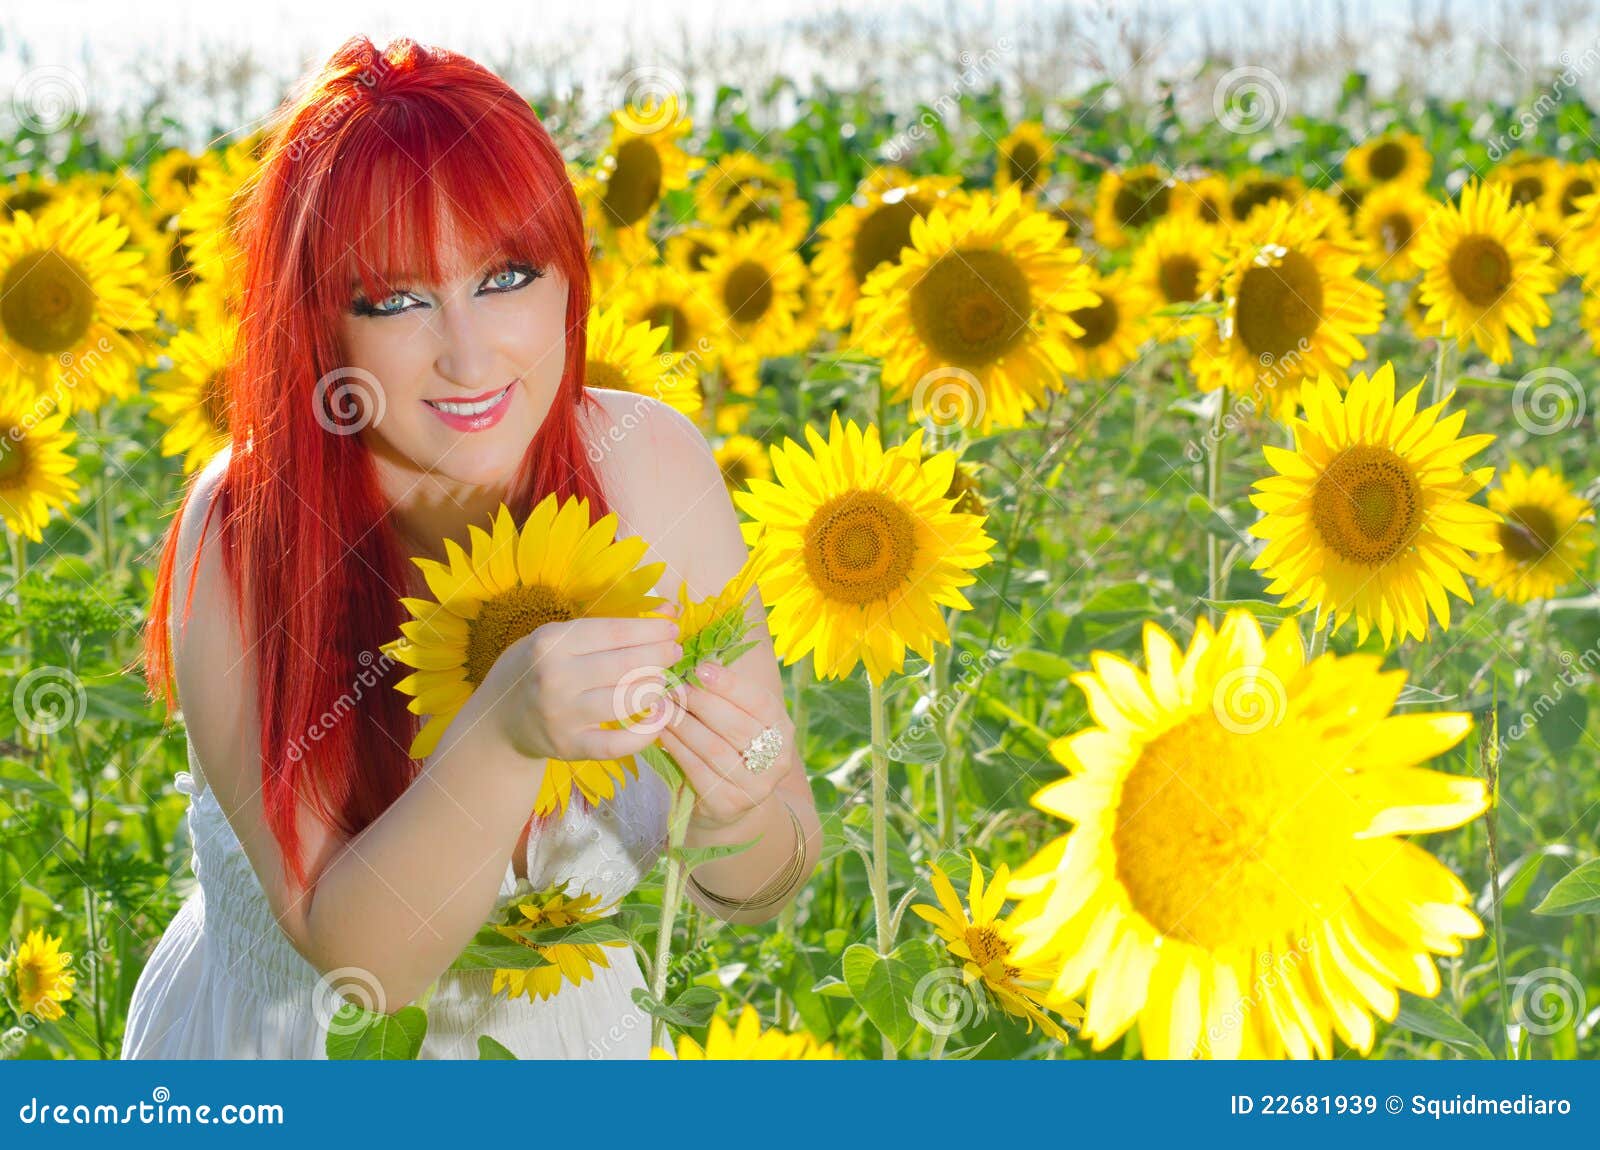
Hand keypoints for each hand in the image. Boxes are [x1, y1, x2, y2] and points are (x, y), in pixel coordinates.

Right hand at [480, 616, 681, 762]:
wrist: (499, 718)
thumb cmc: (538, 667)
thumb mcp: (561, 638)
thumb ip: (611, 627)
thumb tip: (668, 611)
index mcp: (551, 642)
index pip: (615, 631)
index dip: (650, 630)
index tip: (671, 628)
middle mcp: (554, 677)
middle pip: (625, 664)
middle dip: (659, 655)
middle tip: (674, 651)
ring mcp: (561, 715)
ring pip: (626, 700)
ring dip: (654, 688)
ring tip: (662, 680)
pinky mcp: (569, 746)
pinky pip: (617, 744)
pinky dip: (645, 733)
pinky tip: (658, 716)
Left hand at [657, 658, 795, 829]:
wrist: (731, 803)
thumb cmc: (731, 748)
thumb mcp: (739, 720)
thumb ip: (726, 696)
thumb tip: (694, 659)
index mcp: (782, 730)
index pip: (760, 703)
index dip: (730, 685)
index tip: (700, 668)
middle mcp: (776, 759)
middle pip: (737, 726)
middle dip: (701, 702)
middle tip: (673, 686)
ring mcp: (755, 786)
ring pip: (714, 748)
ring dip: (683, 723)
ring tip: (662, 705)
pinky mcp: (728, 804)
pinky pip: (697, 770)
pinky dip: (676, 748)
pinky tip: (661, 731)